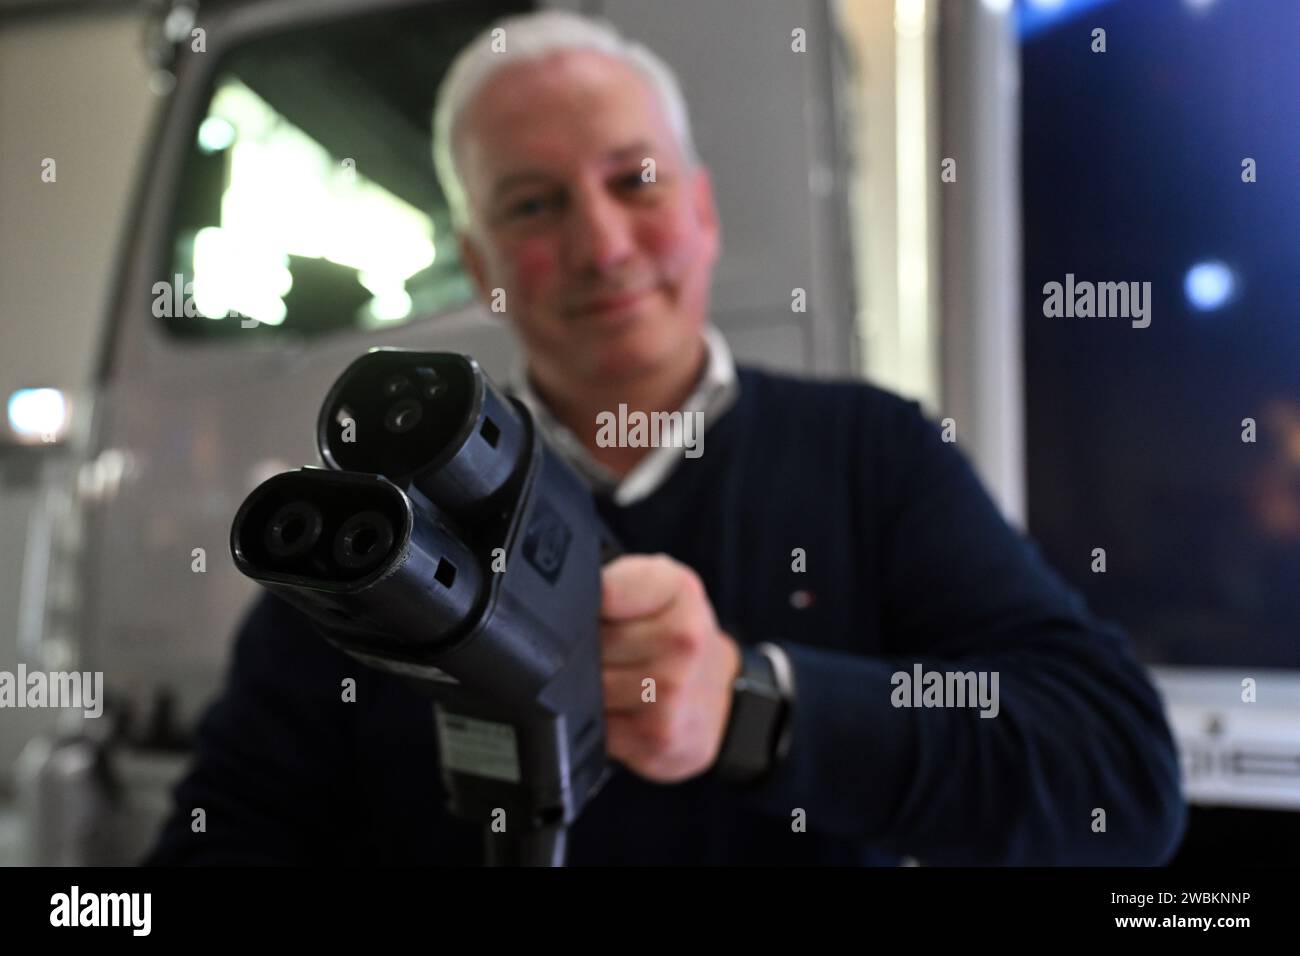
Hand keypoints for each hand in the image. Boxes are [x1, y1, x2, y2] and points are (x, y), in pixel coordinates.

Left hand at [599, 553, 741, 782]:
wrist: (722, 694)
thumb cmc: (677, 635)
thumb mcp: (656, 586)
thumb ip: (613, 583)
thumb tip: (555, 605)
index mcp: (678, 590)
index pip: (600, 592)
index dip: (584, 603)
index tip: (596, 612)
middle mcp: (682, 640)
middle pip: (584, 643)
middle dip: (584, 648)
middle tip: (614, 650)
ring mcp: (671, 692)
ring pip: (582, 687)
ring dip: (588, 687)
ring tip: (621, 678)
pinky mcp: (657, 738)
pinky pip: (593, 726)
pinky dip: (600, 721)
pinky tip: (626, 710)